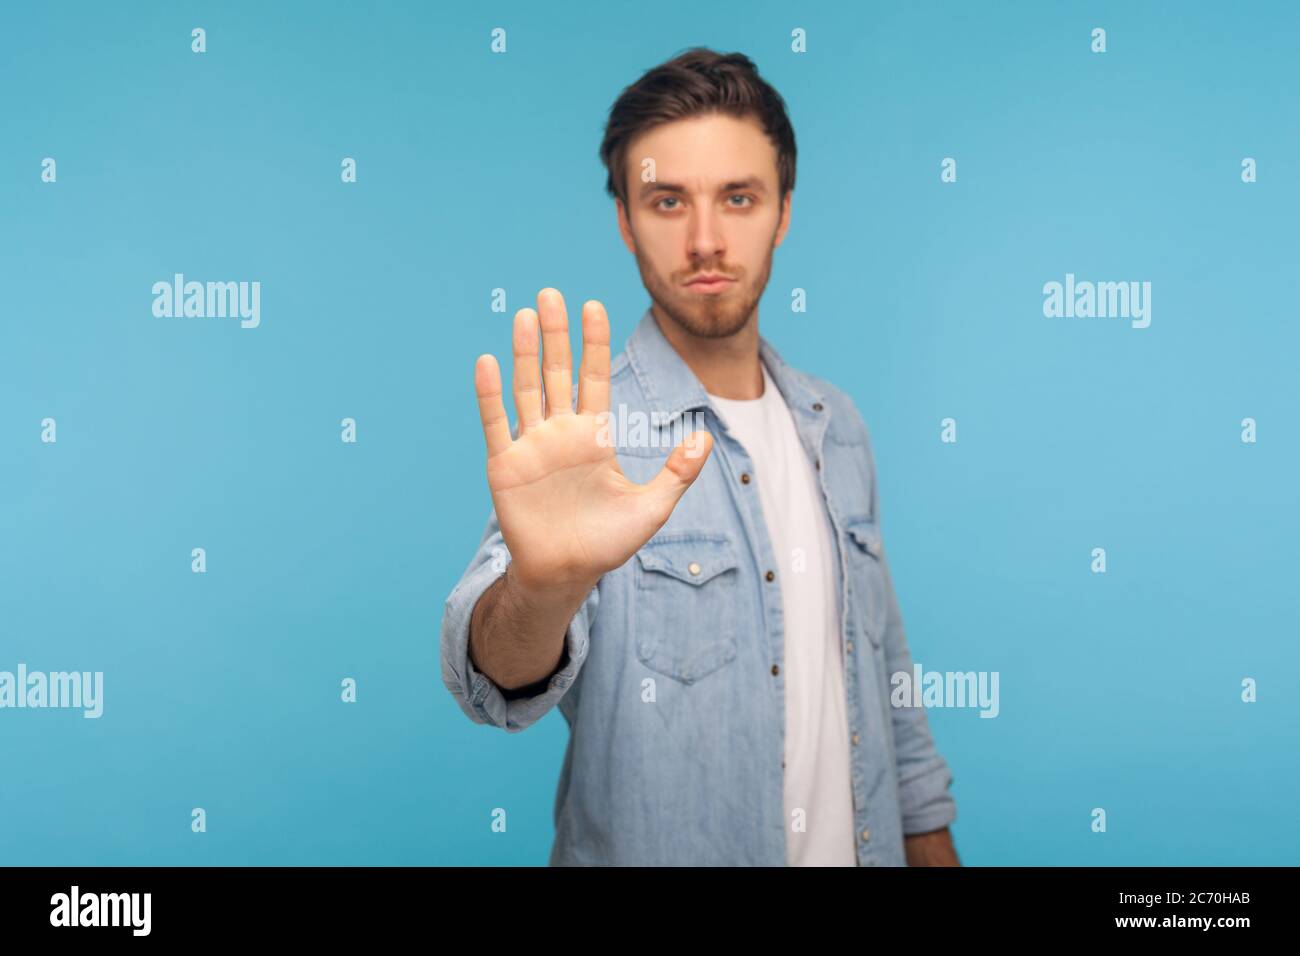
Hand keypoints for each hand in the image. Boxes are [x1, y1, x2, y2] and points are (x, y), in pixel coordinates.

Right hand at [474, 288, 712, 595]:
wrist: (566, 574)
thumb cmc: (607, 543)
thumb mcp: (653, 508)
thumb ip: (677, 473)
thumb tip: (706, 438)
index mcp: (594, 436)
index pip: (594, 379)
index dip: (593, 344)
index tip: (594, 306)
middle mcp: (560, 433)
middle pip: (556, 373)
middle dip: (556, 334)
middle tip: (551, 293)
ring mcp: (530, 446)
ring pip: (526, 388)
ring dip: (525, 352)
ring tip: (526, 315)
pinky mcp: (505, 465)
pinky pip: (496, 423)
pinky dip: (491, 394)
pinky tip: (488, 361)